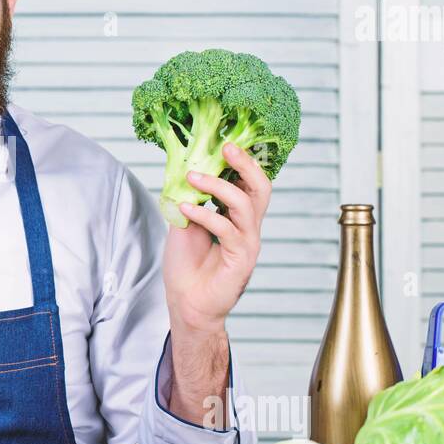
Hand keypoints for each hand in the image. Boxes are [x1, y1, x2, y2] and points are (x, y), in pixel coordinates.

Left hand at [161, 144, 269, 424]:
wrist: (187, 305)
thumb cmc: (187, 266)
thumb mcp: (185, 223)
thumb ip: (190, 199)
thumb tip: (182, 167)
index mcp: (237, 217)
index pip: (250, 183)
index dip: (243, 161)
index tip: (224, 139)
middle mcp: (248, 228)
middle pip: (261, 188)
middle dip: (246, 164)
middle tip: (225, 146)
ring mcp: (247, 244)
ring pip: (245, 205)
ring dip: (217, 186)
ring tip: (192, 177)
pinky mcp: (241, 260)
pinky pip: (227, 230)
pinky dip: (205, 215)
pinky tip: (185, 208)